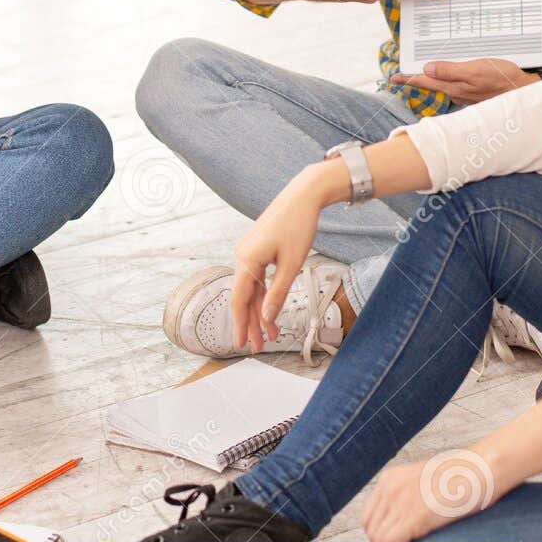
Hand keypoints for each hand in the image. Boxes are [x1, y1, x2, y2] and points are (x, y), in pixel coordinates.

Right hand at [231, 164, 341, 352]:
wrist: (303, 195)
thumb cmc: (298, 225)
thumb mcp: (292, 264)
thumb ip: (278, 293)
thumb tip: (266, 316)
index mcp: (246, 259)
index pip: (239, 300)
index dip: (240, 324)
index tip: (241, 344)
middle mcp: (242, 255)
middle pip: (244, 297)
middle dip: (252, 323)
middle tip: (259, 346)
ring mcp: (248, 251)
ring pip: (251, 288)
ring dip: (260, 310)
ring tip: (270, 333)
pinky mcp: (257, 248)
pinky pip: (257, 277)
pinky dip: (264, 294)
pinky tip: (270, 308)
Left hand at [362, 451, 502, 541]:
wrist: (478, 470)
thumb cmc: (459, 476)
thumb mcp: (423, 480)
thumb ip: (406, 497)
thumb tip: (401, 523)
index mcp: (390, 478)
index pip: (368, 516)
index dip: (378, 533)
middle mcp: (390, 489)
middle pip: (371, 529)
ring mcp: (401, 502)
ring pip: (379, 539)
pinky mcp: (414, 517)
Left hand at [390, 58, 536, 104]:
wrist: (523, 91)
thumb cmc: (502, 79)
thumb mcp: (475, 70)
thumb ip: (451, 70)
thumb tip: (427, 69)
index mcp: (453, 87)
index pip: (425, 82)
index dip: (409, 79)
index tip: (394, 78)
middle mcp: (456, 92)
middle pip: (432, 84)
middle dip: (419, 78)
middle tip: (404, 73)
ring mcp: (465, 94)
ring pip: (444, 84)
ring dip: (434, 77)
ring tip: (425, 69)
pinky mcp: (474, 92)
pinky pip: (456, 84)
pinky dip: (450, 77)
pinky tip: (452, 71)